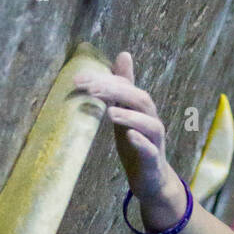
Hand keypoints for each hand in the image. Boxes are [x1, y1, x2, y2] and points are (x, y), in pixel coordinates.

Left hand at [71, 51, 180, 204]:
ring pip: (150, 124)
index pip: (126, 87)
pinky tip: (130, 136)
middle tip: (92, 90)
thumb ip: (122, 88)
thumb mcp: (126, 112)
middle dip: (117, 92)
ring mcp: (154, 141)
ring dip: (130, 116)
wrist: (150, 178)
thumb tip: (123, 55)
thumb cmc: (136, 143)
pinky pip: (150, 150)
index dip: (105, 80)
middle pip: (141, 100)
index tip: (79, 79)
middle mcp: (151, 120)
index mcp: (141, 108)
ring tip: (110, 112)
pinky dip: (141, 142)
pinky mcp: (153, 160)